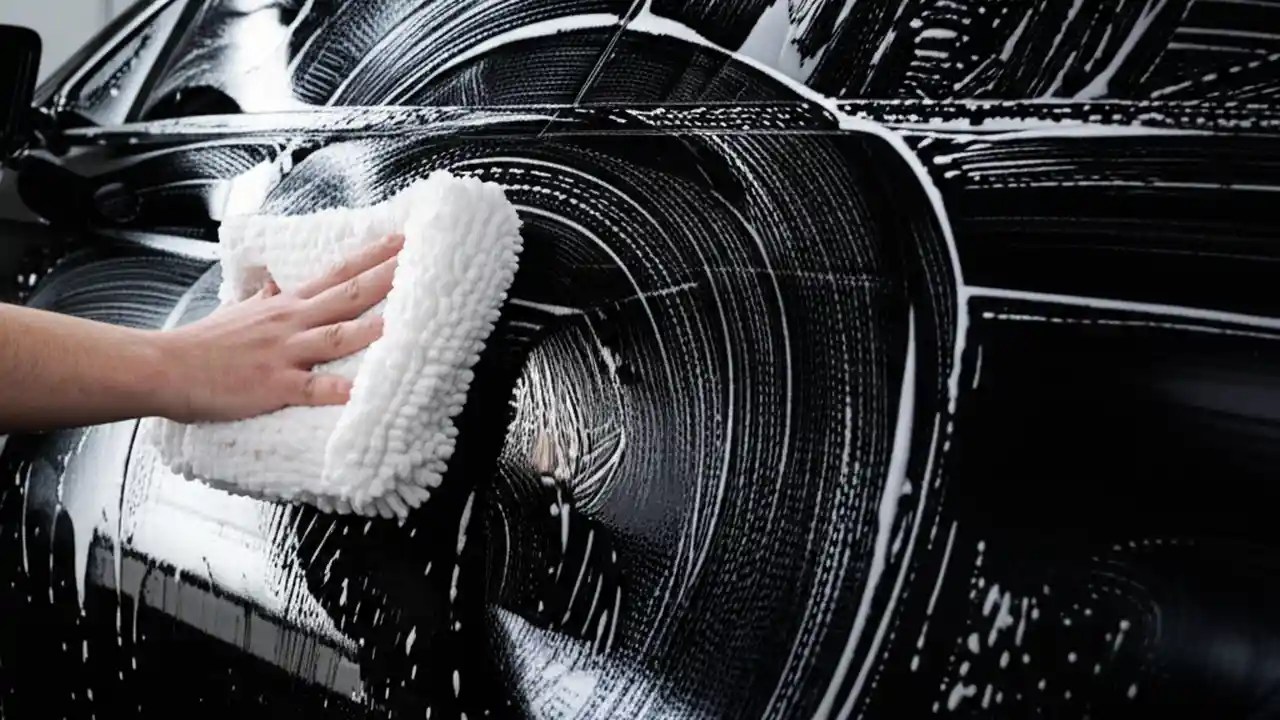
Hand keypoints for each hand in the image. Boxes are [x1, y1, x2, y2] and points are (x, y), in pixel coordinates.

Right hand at [156, 233, 404, 422]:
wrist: (164, 367)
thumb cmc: (203, 345)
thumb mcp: (239, 311)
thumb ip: (263, 298)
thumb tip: (275, 283)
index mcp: (287, 305)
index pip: (339, 271)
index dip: (373, 254)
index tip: (403, 239)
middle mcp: (292, 322)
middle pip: (350, 294)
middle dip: (389, 276)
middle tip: (422, 259)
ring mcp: (285, 353)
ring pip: (338, 335)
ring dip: (374, 327)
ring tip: (409, 320)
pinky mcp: (274, 386)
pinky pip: (314, 389)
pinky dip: (339, 391)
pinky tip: (363, 392)